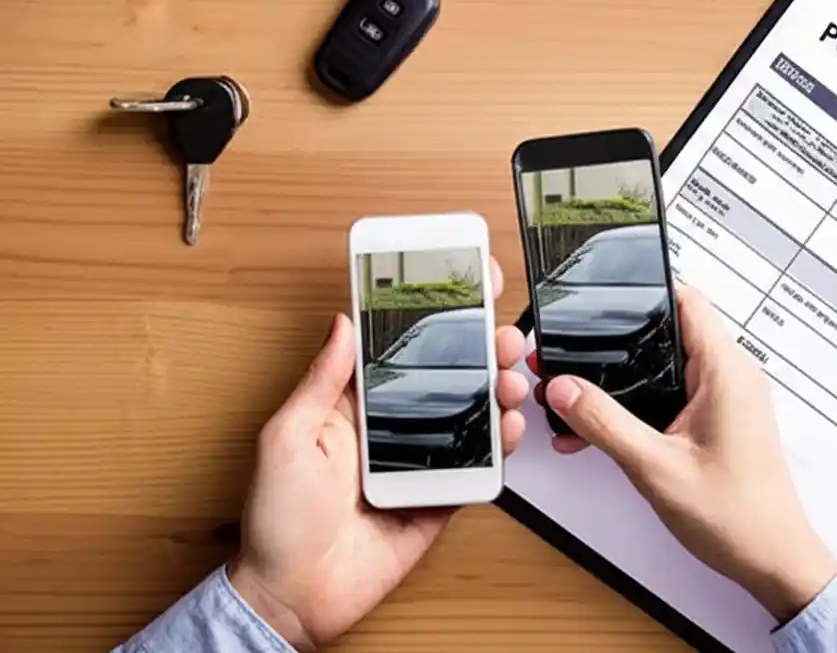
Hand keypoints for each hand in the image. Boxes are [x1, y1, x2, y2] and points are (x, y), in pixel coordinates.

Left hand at [229, 259, 529, 650]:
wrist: (296, 596)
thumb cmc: (276, 522)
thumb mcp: (286, 437)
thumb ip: (321, 380)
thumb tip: (342, 324)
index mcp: (353, 406)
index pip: (399, 350)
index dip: (431, 319)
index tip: (460, 289)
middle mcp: (390, 429)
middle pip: (447, 377)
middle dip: (481, 349)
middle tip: (502, 333)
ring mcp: (419, 461)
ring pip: (470, 416)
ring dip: (498, 391)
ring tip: (511, 376)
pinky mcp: (441, 498)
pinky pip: (478, 466)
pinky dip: (501, 445)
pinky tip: (510, 425)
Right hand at [540, 287, 836, 621]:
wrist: (773, 561)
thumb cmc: (738, 518)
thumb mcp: (655, 467)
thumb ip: (604, 423)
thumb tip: (565, 389)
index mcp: (725, 372)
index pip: (684, 300)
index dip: (642, 290)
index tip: (599, 298)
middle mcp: (731, 378)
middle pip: (667, 332)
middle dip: (617, 344)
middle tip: (573, 356)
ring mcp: (726, 400)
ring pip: (664, 369)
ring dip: (623, 383)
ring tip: (580, 399)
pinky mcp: (718, 421)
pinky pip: (672, 397)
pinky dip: (638, 407)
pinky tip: (606, 430)